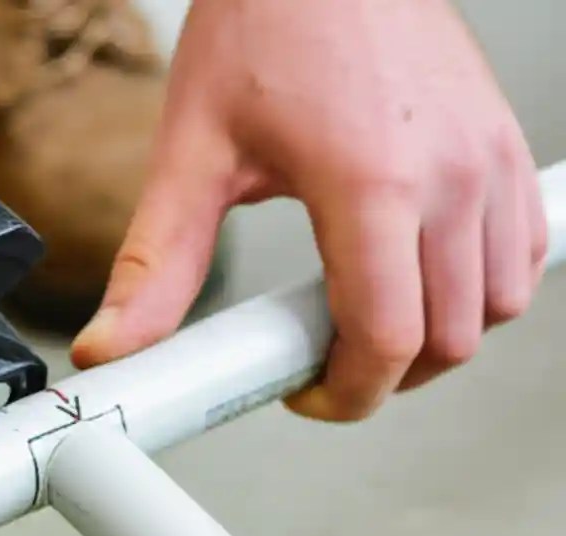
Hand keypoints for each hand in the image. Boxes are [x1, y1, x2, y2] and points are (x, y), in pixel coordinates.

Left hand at [72, 0, 546, 420]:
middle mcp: (450, 174)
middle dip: (384, 375)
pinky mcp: (505, 141)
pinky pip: (524, 249)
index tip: (306, 393)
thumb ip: (155, 264)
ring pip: (497, 305)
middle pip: (448, 340)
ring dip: (437, 336)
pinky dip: (480, 286)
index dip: (347, 396)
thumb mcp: (193, 152)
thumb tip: (113, 345)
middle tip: (323, 357)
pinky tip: (417, 272)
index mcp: (370, 183)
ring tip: (365, 315)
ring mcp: (490, 157)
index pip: (386, 340)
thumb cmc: (264, 24)